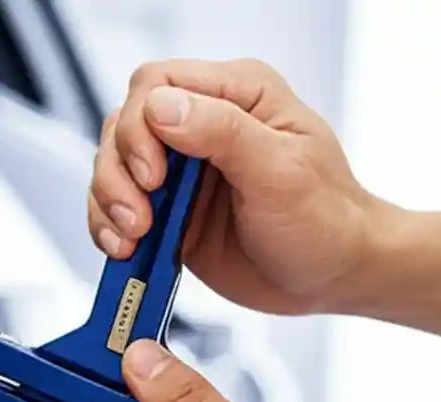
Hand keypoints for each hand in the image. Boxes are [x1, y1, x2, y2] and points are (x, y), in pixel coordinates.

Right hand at [89, 58, 389, 314]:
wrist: (332, 278)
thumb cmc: (325, 220)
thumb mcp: (281, 171)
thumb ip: (224, 132)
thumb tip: (163, 109)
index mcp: (238, 95)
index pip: (158, 84)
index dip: (141, 127)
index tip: (155, 176)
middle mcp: (203, 124)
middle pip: (125, 123)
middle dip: (119, 171)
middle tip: (140, 215)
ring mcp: (182, 168)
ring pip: (112, 163)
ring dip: (109, 201)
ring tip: (132, 236)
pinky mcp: (168, 209)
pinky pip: (116, 206)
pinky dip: (108, 226)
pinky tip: (125, 248)